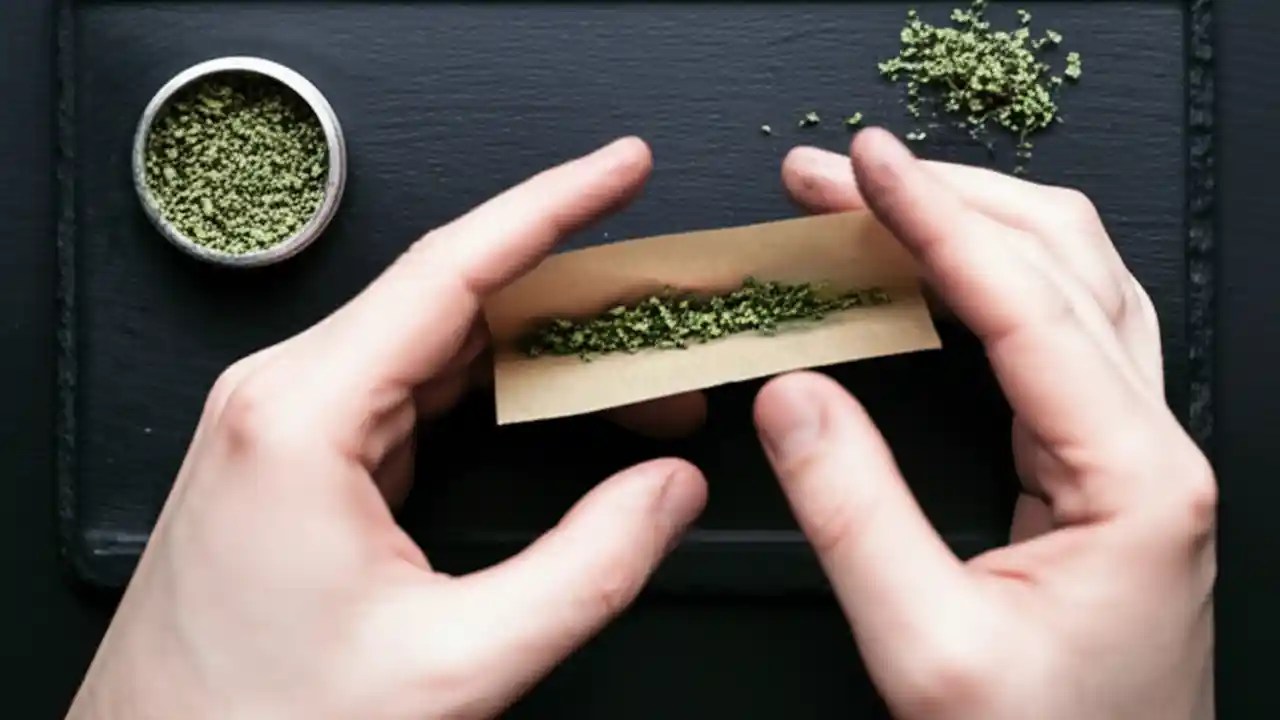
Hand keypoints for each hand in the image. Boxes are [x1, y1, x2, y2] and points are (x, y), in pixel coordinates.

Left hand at [67, 138, 708, 719]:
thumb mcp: (456, 662)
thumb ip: (588, 570)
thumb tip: (668, 490)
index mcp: (304, 413)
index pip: (453, 268)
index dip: (554, 206)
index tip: (624, 168)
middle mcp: (283, 396)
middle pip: (454, 301)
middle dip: (574, 298)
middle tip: (666, 302)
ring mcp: (284, 422)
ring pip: (436, 345)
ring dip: (540, 351)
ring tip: (636, 368)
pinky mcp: (296, 455)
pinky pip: (411, 390)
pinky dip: (493, 390)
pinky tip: (555, 405)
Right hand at [755, 130, 1214, 719]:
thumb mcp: (928, 648)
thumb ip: (854, 513)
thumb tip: (792, 394)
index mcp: (1135, 477)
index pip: (1025, 303)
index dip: (933, 220)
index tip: (859, 167)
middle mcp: (1151, 447)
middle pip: (1067, 260)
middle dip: (948, 196)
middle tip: (838, 176)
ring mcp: (1135, 454)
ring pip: (1073, 283)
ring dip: (976, 222)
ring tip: (877, 201)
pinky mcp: (1104, 471)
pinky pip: (1056, 334)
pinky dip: (987, 279)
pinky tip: (930, 274)